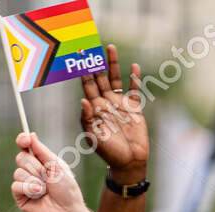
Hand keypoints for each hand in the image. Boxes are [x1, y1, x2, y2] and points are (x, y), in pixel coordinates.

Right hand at [13, 132, 84, 211]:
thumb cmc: (67, 190)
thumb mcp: (57, 167)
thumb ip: (42, 152)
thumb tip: (31, 135)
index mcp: (41, 162)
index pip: (25, 146)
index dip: (22, 140)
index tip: (25, 139)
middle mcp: (31, 171)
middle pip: (20, 157)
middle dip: (34, 166)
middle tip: (46, 176)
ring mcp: (24, 184)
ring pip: (18, 172)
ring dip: (34, 180)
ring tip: (46, 189)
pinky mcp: (20, 196)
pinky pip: (15, 186)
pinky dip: (28, 189)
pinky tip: (39, 194)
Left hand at [82, 46, 148, 181]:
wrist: (129, 162)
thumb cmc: (108, 152)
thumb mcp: (94, 136)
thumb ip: (87, 118)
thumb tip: (83, 99)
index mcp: (94, 107)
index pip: (87, 84)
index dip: (83, 70)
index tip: (79, 57)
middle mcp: (105, 102)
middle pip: (99, 77)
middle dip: (95, 62)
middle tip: (90, 46)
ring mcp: (120, 104)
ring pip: (114, 78)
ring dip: (112, 64)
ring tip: (109, 48)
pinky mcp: (134, 108)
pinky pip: (134, 90)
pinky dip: (135, 78)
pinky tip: (134, 66)